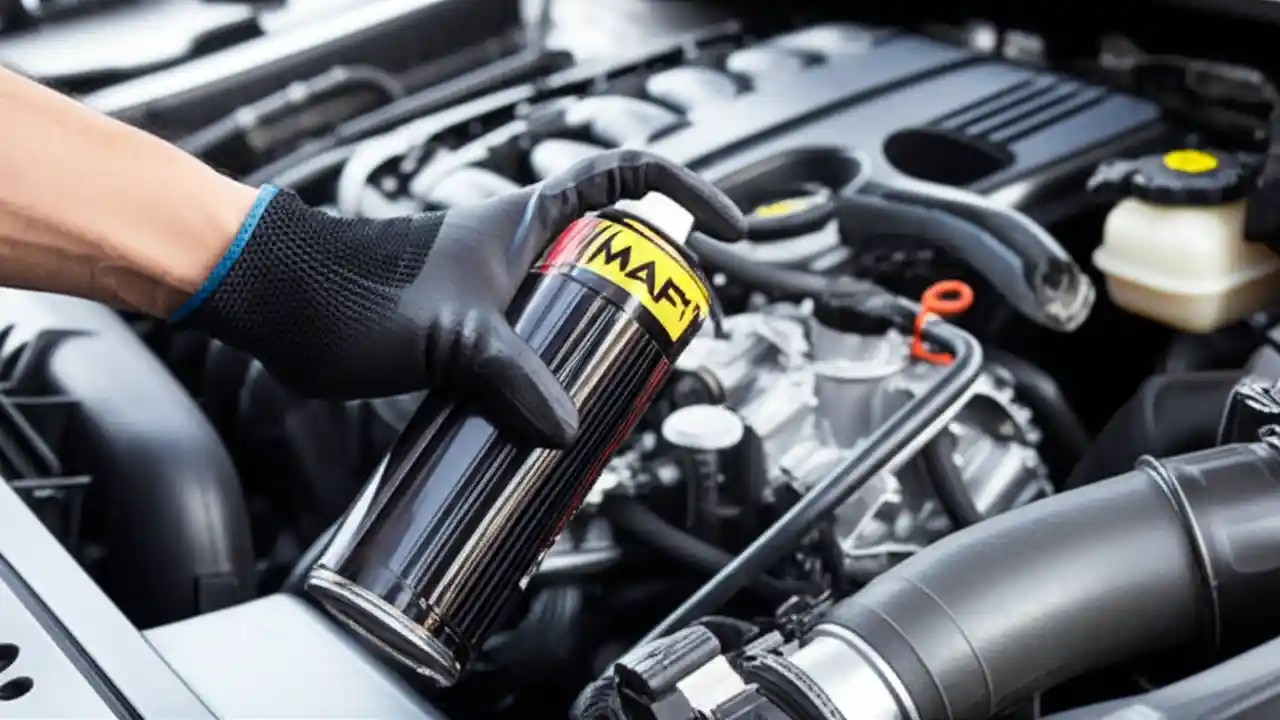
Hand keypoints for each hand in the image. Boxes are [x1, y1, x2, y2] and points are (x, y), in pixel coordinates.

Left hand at [180, 150, 746, 446]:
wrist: (286, 310)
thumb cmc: (350, 289)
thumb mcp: (450, 334)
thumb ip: (513, 376)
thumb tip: (565, 426)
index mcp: (528, 218)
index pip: (628, 179)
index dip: (688, 196)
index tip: (727, 231)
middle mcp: (522, 247)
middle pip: (617, 255)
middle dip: (656, 295)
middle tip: (678, 339)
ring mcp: (502, 289)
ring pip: (580, 306)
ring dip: (609, 342)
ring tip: (631, 387)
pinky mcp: (477, 331)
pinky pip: (541, 346)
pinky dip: (562, 375)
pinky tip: (566, 415)